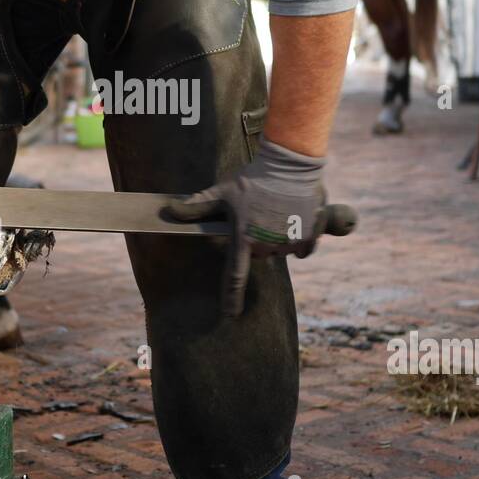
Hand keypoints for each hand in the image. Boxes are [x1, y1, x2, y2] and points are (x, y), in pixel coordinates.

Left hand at [163, 139, 326, 321]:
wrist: (291, 164)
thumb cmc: (254, 177)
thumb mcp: (223, 191)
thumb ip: (197, 206)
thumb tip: (168, 210)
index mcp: (244, 238)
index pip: (234, 277)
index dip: (232, 298)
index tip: (230, 314)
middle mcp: (267, 245)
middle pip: (260, 254)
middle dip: (257, 240)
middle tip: (258, 216)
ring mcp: (290, 242)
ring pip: (282, 249)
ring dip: (279, 236)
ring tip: (277, 210)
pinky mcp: (310, 236)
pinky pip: (303, 248)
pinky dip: (301, 237)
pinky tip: (296, 217)